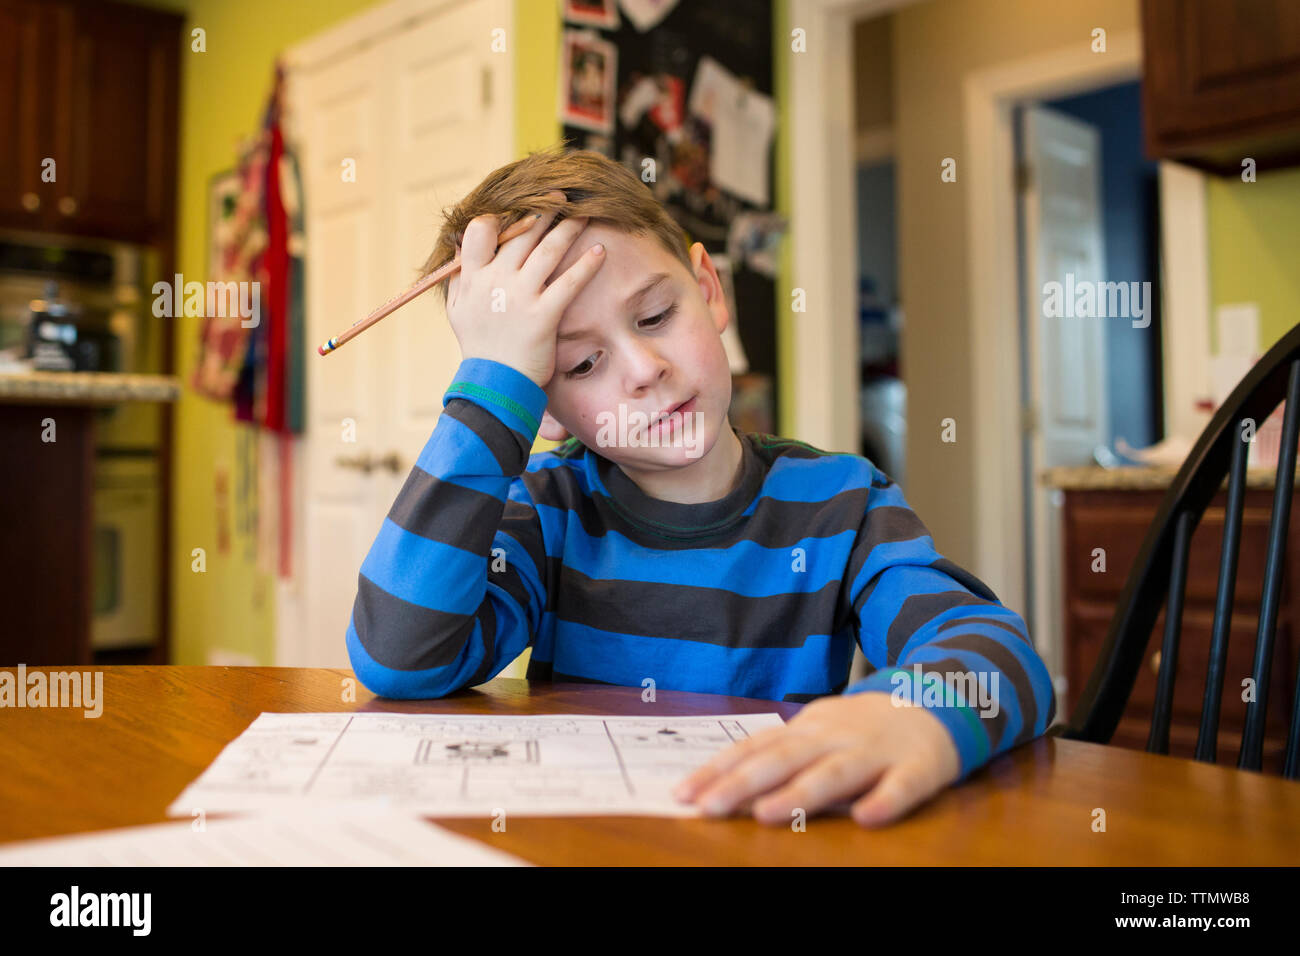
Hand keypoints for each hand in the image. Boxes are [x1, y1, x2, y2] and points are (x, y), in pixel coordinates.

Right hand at [446, 197, 605, 387]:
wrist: (495, 384)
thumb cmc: (480, 346)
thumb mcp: (458, 311)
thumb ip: (459, 279)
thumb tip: (458, 249)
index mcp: (473, 278)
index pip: (480, 231)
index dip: (500, 216)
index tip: (516, 210)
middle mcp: (495, 281)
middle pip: (521, 233)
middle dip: (542, 210)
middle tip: (559, 196)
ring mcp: (520, 296)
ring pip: (547, 250)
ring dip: (568, 227)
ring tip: (583, 213)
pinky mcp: (543, 314)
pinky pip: (569, 282)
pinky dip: (586, 264)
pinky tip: (600, 251)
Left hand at [673, 691, 961, 826]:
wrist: (937, 698)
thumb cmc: (864, 728)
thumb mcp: (818, 731)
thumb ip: (780, 755)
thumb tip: (724, 785)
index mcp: (808, 729)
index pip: (756, 748)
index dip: (719, 770)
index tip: (683, 793)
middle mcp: (835, 736)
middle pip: (785, 758)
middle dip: (743, 783)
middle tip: (708, 807)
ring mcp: (877, 750)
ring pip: (836, 772)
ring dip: (800, 793)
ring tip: (766, 814)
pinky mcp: (918, 767)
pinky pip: (902, 785)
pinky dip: (885, 800)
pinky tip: (867, 818)